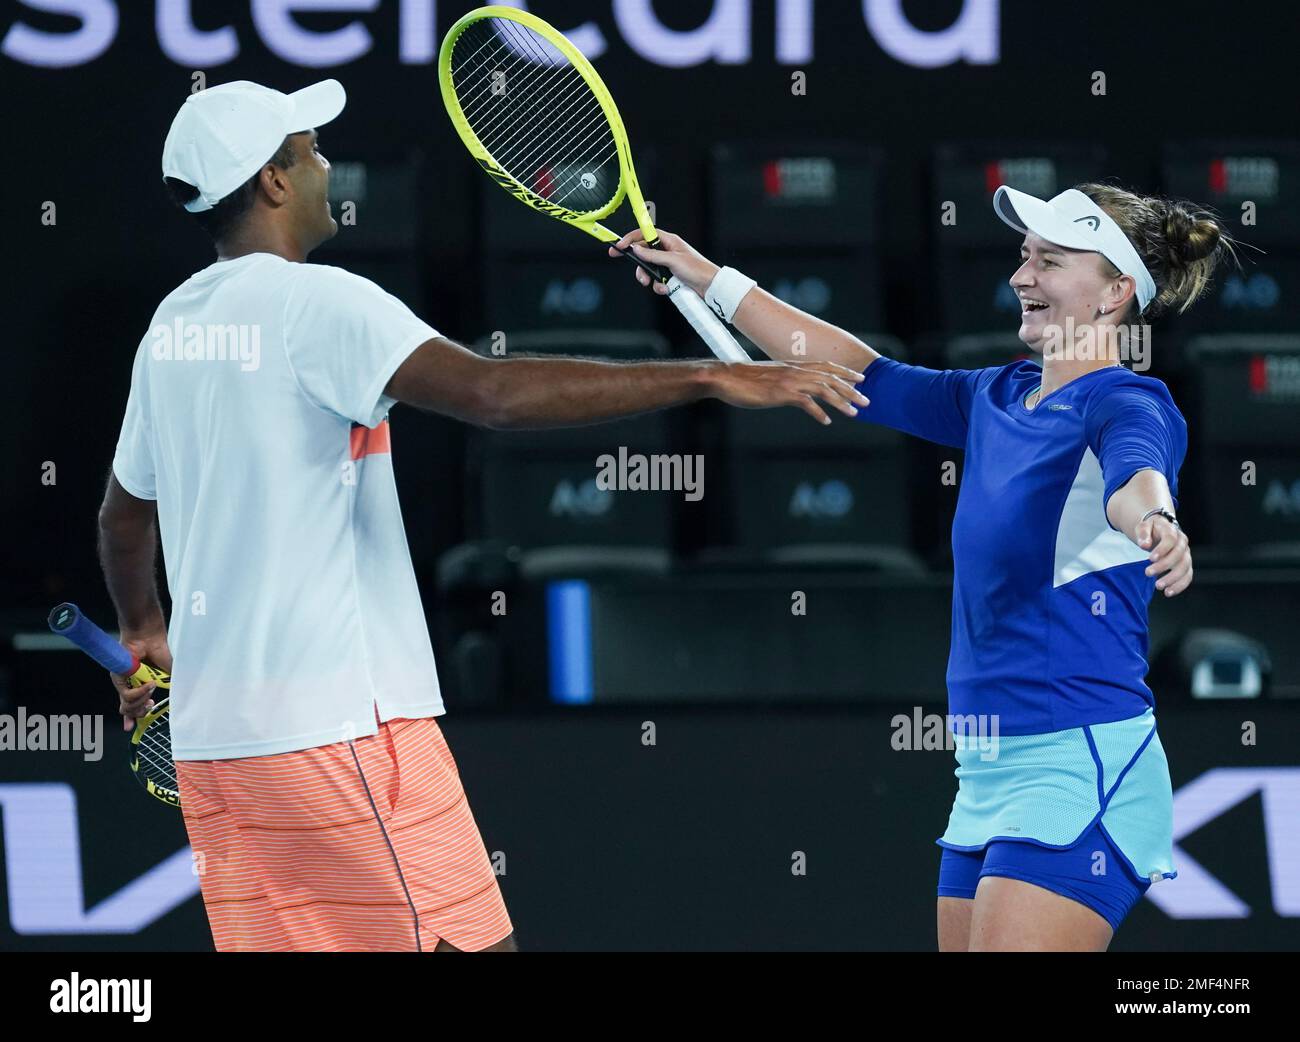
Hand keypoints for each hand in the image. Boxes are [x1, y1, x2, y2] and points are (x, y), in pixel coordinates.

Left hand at [112, 627, 172, 731]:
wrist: (151, 637)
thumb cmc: (161, 651)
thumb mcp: (170, 673)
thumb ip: (172, 686)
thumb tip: (182, 698)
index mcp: (140, 685)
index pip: (132, 705)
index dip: (131, 718)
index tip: (130, 728)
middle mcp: (129, 685)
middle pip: (127, 709)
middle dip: (140, 713)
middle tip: (150, 707)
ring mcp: (123, 682)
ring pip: (127, 706)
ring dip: (142, 703)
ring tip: (151, 694)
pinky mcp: (118, 677)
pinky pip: (127, 695)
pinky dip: (141, 693)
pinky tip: (150, 686)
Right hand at [608, 228, 718, 296]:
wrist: (710, 286)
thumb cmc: (698, 269)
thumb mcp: (673, 260)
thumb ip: (653, 255)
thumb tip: (637, 250)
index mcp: (669, 240)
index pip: (645, 234)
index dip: (631, 239)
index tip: (620, 246)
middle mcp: (666, 250)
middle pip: (643, 254)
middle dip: (640, 266)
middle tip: (638, 274)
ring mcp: (667, 264)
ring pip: (648, 269)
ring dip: (648, 278)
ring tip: (652, 284)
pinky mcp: (669, 277)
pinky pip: (656, 280)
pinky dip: (658, 286)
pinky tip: (666, 289)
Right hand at [706, 359, 868, 424]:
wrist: (726, 377)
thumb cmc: (744, 379)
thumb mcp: (769, 377)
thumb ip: (784, 380)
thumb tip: (792, 391)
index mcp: (793, 366)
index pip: (826, 367)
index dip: (845, 373)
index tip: (860, 379)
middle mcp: (795, 371)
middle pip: (830, 378)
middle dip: (851, 389)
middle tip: (867, 400)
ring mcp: (789, 381)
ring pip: (823, 389)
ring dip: (841, 401)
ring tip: (855, 412)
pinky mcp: (781, 393)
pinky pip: (806, 402)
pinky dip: (818, 412)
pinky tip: (826, 421)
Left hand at [1137, 516, 1191, 596]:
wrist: (1159, 531)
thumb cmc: (1150, 530)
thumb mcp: (1143, 526)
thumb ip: (1143, 533)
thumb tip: (1144, 544)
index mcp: (1172, 531)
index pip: (1170, 539)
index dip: (1162, 549)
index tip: (1150, 558)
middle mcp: (1182, 542)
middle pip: (1178, 554)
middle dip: (1164, 565)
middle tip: (1147, 573)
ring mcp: (1186, 554)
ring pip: (1185, 567)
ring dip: (1173, 578)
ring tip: (1158, 586)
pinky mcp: (1186, 565)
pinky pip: (1188, 576)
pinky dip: (1180, 585)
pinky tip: (1168, 592)